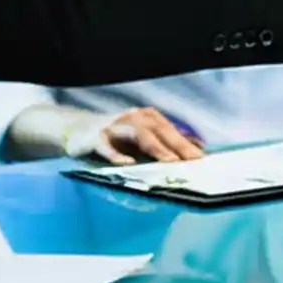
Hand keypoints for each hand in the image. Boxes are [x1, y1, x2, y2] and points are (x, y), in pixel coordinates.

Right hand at [63, 107, 204, 165]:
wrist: (79, 130)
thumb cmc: (118, 137)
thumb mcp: (145, 137)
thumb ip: (168, 141)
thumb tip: (198, 145)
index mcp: (149, 118)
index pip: (172, 132)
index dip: (187, 144)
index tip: (203, 158)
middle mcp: (135, 118)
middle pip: (161, 132)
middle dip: (178, 146)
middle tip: (193, 161)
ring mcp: (116, 126)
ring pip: (139, 135)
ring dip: (156, 148)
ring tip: (170, 161)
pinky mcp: (96, 137)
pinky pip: (107, 146)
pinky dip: (117, 155)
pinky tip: (127, 164)